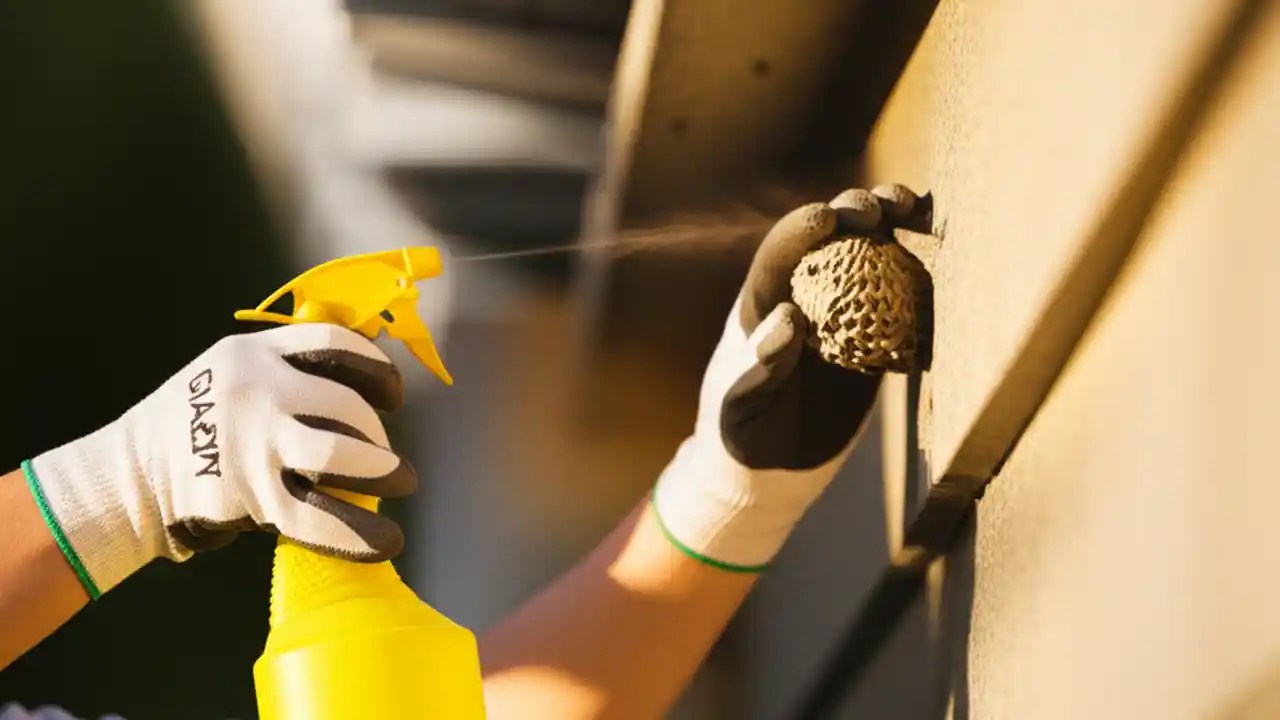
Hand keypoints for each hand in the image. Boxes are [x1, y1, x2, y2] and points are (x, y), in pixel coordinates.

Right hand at [25, 324, 415, 597]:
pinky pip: (319, 518)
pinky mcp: (253, 499)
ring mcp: (255, 445)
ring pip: (340, 455)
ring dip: (384, 472)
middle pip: (345, 404)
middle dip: (378, 434)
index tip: (392, 395)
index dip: (376, 369)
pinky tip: (387, 540)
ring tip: (403, 481)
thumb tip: (364, 387)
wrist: (130, 476)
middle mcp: (258, 392)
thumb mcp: (230, 370)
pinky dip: (360, 532)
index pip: (334, 345)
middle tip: (388, 456)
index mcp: (254, 353)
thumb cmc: (196, 423)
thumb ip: (287, 369)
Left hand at [652, 187, 903, 569]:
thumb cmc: (741, 434)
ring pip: (869, 260)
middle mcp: (803, 298)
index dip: (800, 231)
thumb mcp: (741, 403)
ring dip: (893, 231)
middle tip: (882, 206)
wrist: (771, 469)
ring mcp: (841, 315)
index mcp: (761, 306)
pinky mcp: (873, 340)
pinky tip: (946, 263)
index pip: (779, 256)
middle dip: (854, 213)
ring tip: (919, 212)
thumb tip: (786, 318)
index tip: (825, 218)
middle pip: (829, 241)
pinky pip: (900, 304)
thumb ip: (760, 364)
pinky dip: (922, 281)